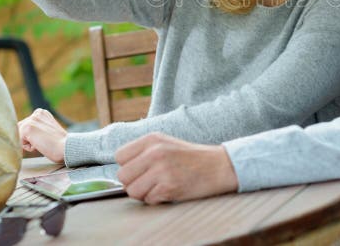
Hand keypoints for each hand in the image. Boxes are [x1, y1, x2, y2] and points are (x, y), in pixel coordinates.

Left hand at [17, 108, 67, 163]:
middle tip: (45, 141)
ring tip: (43, 142)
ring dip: (29, 143)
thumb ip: (37, 127)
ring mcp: (31, 119)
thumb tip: (18, 132)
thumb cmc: (59, 144)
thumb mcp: (47, 130)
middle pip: (19, 129)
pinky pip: (20, 143)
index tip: (46, 138)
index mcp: (42, 113)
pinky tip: (40, 144)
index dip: (32, 136)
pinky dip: (29, 148)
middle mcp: (36, 113)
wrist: (66, 148)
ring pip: (18, 136)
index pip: (25, 126)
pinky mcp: (27, 128)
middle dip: (28, 139)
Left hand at [115, 133, 238, 203]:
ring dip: (144, 193)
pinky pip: (148, 200)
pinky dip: (157, 199)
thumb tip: (122, 169)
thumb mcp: (166, 143)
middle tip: (150, 181)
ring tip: (160, 186)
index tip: (140, 170)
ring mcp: (162, 169)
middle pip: (123, 176)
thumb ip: (143, 152)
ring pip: (133, 191)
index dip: (128, 166)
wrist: (219, 166)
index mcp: (152, 139)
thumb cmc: (192, 157)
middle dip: (134, 182)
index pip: (119, 156)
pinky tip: (170, 190)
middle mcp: (155, 152)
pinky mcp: (169, 186)